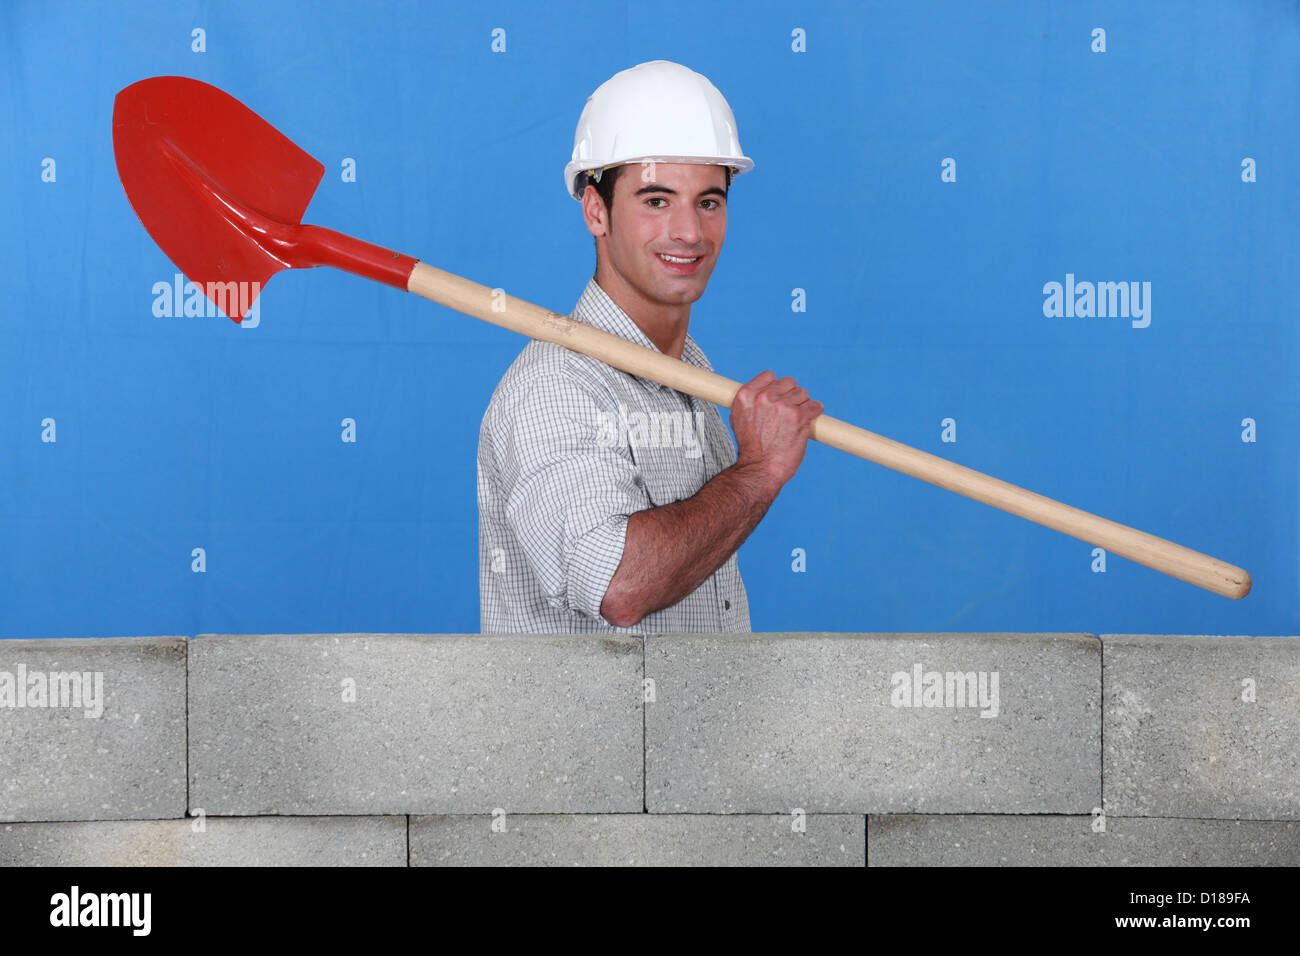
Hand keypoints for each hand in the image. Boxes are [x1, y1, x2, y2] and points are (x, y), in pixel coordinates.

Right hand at [729, 369, 823, 491]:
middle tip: (788, 413)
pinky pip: (815, 406)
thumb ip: (749, 402)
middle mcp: (764, 397)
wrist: (759, 469)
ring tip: (795, 421)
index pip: (769, 375)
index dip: (776, 387)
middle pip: (789, 383)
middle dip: (791, 396)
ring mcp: (782, 406)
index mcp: (746, 395)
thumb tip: (760, 392)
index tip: (777, 398)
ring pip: (803, 394)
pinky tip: (809, 420)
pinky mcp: (798, 417)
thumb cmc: (750, 448)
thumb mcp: (737, 418)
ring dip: (803, 405)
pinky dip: (815, 412)